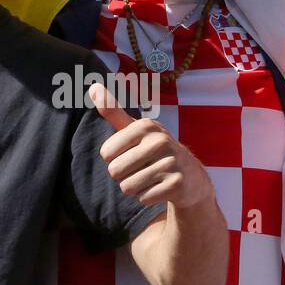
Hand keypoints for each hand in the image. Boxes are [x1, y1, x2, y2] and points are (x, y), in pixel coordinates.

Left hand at [91, 83, 212, 208]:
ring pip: (127, 187)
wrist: (191, 177)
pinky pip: (142, 198)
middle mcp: (160, 141)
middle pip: (115, 171)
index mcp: (146, 126)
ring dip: (134, 187)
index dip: (114, 159)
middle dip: (123, 176)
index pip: (106, 153)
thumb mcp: (136, 130)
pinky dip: (147, 197)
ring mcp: (170, 163)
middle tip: (141, 169)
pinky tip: (160, 188)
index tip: (131, 154)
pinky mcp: (176, 185)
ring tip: (150, 178)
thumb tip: (93, 87)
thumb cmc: (155, 151)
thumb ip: (113, 111)